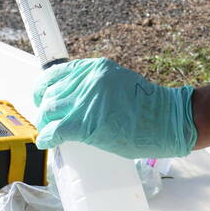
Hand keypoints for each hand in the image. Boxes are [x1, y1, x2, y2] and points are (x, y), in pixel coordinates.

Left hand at [32, 57, 196, 159]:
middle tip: (49, 122)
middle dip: (45, 111)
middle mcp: (87, 80)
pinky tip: (48, 142)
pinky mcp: (86, 124)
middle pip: (49, 95)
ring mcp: (86, 101)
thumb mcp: (119, 83)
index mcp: (95, 68)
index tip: (42, 99)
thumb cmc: (148, 108)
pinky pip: (55, 130)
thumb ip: (97, 86)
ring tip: (51, 134)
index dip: (43, 89)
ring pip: (48, 112)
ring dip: (45, 125)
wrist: (167, 120)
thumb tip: (75, 101)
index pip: (55, 74)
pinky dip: (47, 138)